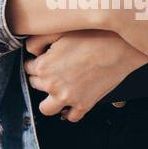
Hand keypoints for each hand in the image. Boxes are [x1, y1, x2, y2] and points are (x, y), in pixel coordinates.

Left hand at [23, 29, 147, 120]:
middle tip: (54, 71)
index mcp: (44, 66)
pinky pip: (71, 117)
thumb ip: (38, 40)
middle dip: (42, 79)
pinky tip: (73, 103)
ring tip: (57, 92)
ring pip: (47, 109)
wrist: (119, 48)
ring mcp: (68, 98)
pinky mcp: (84, 105)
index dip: (36, 63)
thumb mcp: (59, 31)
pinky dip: (70, 112)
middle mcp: (52, 85)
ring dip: (49, 101)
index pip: (28, 69)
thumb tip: (32, 51)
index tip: (43, 60)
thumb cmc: (92, 36)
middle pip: (36, 86)